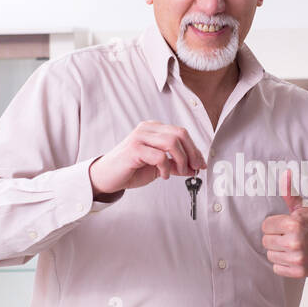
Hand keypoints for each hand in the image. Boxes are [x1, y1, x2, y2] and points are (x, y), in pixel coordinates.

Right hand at [88, 121, 205, 199]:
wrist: (107, 177)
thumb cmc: (130, 169)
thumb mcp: (159, 167)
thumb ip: (175, 165)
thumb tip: (195, 168)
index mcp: (154, 129)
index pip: (181, 133)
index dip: (195, 149)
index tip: (200, 164)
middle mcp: (147, 129)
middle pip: (180, 134)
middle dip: (191, 153)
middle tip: (193, 168)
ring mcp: (140, 137)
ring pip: (172, 142)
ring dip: (180, 160)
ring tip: (177, 172)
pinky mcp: (134, 149)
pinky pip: (159, 155)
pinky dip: (165, 167)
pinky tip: (162, 175)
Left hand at [260, 168, 307, 277]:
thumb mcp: (305, 209)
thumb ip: (291, 194)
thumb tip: (285, 173)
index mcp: (294, 224)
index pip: (265, 226)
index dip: (274, 226)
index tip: (285, 227)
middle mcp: (295, 241)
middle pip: (266, 241)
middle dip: (275, 238)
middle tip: (289, 237)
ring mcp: (297, 258)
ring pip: (271, 255)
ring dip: (279, 252)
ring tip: (292, 247)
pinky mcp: (299, 272)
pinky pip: (277, 268)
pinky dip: (283, 264)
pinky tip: (294, 257)